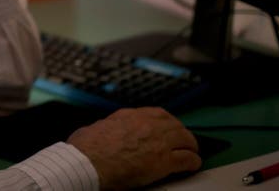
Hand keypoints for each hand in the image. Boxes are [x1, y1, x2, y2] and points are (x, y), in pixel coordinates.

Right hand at [67, 107, 200, 189]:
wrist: (87, 162)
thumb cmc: (86, 148)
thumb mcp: (97, 127)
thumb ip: (108, 127)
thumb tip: (105, 130)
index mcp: (129, 116)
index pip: (156, 113)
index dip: (166, 121)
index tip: (168, 127)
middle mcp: (146, 124)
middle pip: (173, 123)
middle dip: (181, 132)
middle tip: (184, 140)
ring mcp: (157, 141)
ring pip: (185, 138)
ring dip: (190, 145)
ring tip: (192, 151)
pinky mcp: (163, 161)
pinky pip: (187, 159)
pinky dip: (193, 162)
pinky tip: (193, 165)